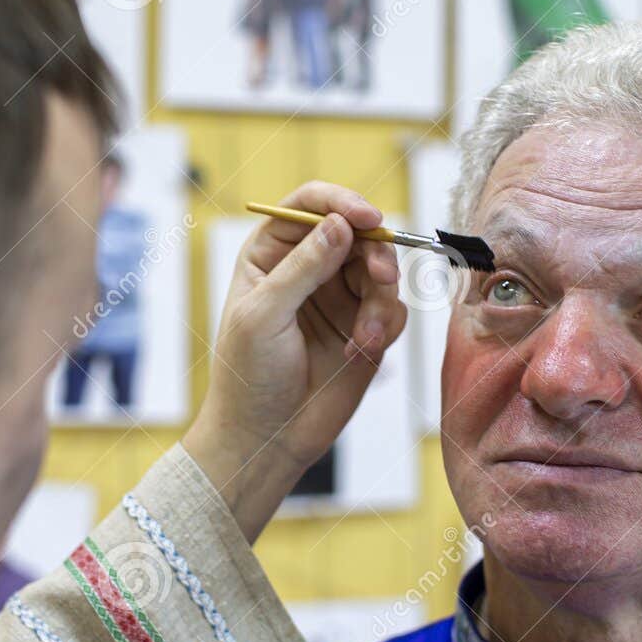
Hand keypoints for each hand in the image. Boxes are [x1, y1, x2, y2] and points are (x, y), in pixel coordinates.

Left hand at [183, 182, 405, 540]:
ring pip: (382, 270)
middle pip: (358, 233)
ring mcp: (339, 297)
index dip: (342, 203)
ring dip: (381, 301)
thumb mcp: (264, 315)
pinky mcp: (365, 328)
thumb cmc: (248, 375)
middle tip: (381, 277)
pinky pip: (394, 308)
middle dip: (375, 253)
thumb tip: (341, 224)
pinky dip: (386, 326)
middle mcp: (309, 268)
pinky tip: (360, 352)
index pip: (311, 205)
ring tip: (365, 338)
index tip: (369, 218)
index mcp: (271, 253)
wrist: (267, 437)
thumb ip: (303, 268)